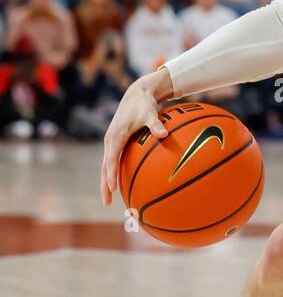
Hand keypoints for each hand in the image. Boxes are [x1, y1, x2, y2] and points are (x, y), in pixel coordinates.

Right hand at [100, 68, 171, 206]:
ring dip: (106, 181)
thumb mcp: (150, 113)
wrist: (137, 94)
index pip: (111, 158)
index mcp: (116, 135)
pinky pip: (113, 161)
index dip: (110, 173)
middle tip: (107, 202)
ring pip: (106, 165)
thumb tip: (164, 134)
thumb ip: (156, 124)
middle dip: (105, 184)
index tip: (112, 187)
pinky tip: (121, 184)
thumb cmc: (145, 104)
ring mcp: (112, 142)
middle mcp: (110, 140)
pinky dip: (113, 173)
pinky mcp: (116, 142)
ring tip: (109, 200)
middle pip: (104, 166)